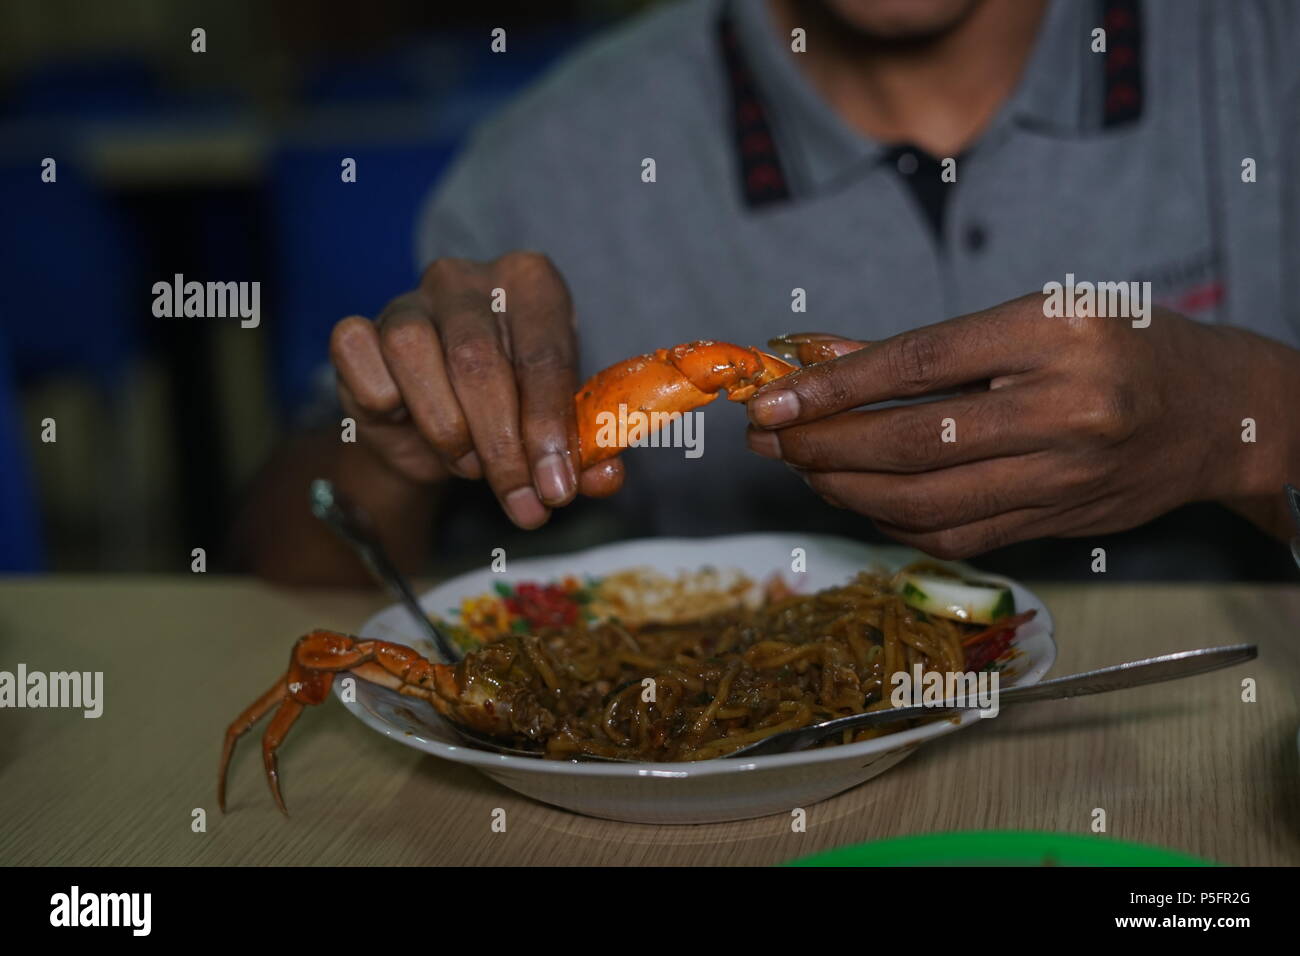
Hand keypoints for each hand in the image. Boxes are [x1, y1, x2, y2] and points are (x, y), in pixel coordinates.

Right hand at [330, 252, 623, 528]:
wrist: (434, 429)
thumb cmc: (509, 413)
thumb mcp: (555, 430)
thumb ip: (584, 451)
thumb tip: (603, 476)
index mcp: (532, 284)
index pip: (545, 355)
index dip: (550, 428)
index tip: (557, 488)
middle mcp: (467, 279)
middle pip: (480, 362)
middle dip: (503, 448)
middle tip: (521, 501)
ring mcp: (408, 299)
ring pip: (415, 355)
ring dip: (445, 428)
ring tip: (469, 462)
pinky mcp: (356, 326)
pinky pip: (359, 354)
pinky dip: (385, 402)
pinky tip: (406, 422)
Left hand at [746, 293, 1281, 557]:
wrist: (1219, 413)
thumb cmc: (1118, 346)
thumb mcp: (1031, 316)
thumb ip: (924, 345)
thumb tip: (819, 357)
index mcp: (1057, 335)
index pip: (920, 365)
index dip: (835, 388)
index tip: (773, 401)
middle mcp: (1066, 411)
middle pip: (914, 444)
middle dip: (823, 447)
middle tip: (767, 439)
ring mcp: (1066, 477)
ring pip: (926, 502)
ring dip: (845, 490)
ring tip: (801, 467)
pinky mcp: (1059, 525)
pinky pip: (955, 535)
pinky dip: (891, 521)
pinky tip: (855, 497)